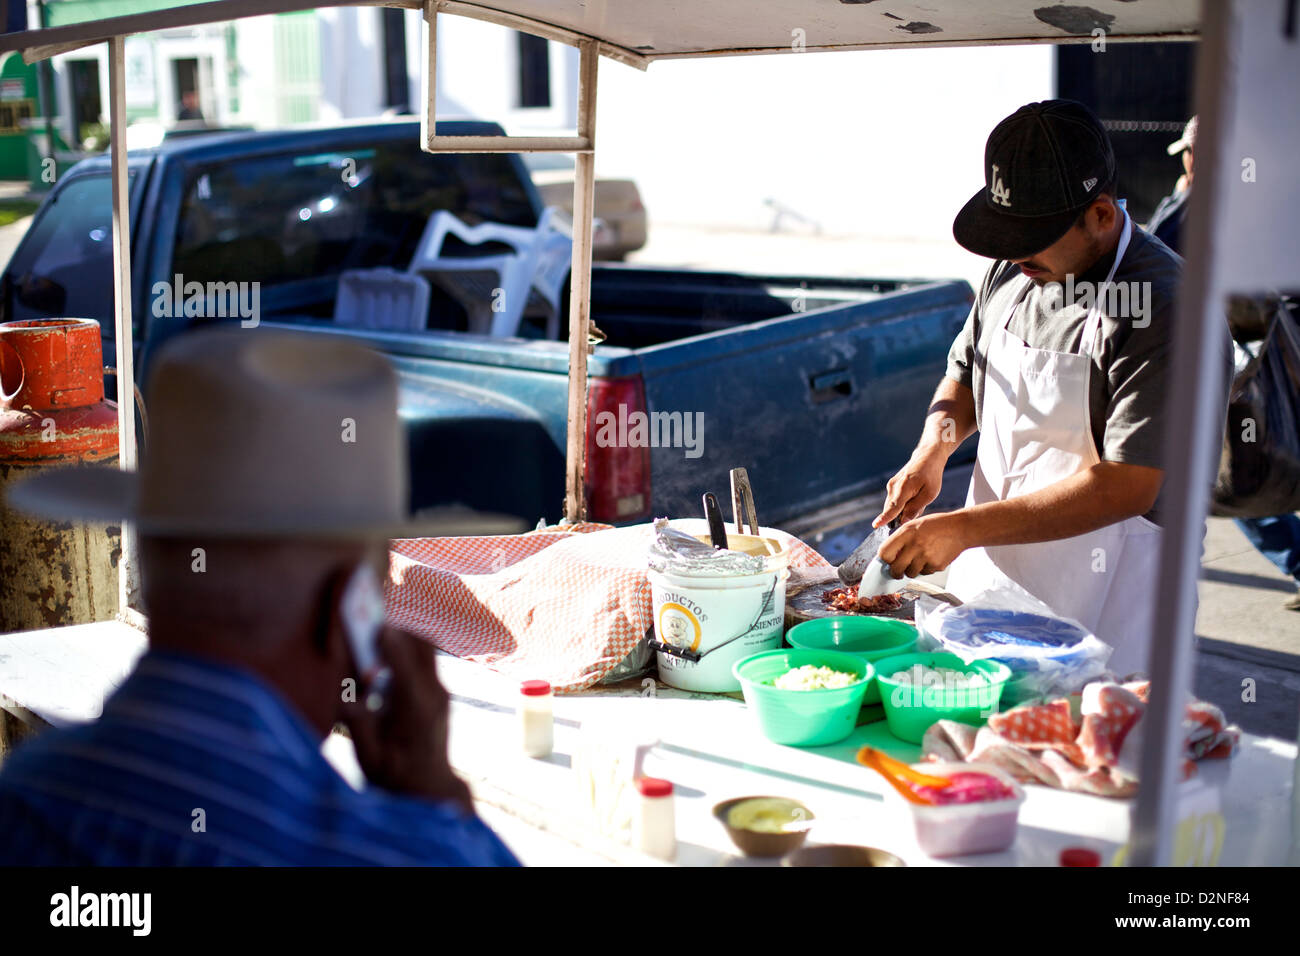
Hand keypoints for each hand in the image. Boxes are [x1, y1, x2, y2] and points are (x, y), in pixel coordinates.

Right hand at [343, 627, 472, 813]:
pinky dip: (405, 652)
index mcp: (417, 712)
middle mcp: (434, 696)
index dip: (391, 644)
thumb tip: (348, 703)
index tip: (375, 626)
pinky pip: (425, 660)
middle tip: (368, 627)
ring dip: (402, 639)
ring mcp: (440, 692)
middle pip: (423, 646)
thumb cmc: (396, 778)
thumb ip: (360, 730)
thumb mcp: (371, 762)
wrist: (430, 790)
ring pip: (426, 648)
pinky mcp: (439, 693)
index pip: (406, 667)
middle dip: (397, 631)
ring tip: (374, 640)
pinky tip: (382, 662)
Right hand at [874, 445, 946, 527]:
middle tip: (920, 505)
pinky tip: (914, 495)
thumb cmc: (931, 476)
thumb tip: (903, 522)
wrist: (927, 457)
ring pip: (893, 506)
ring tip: (918, 497)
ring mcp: (890, 486)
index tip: (875, 525)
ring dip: (904, 508)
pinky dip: (903, 503)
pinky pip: (894, 501)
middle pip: (892, 510)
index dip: (885, 518)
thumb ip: (915, 508)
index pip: (893, 507)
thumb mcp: (930, 494)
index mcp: (904, 488)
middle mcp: (893, 487)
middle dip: (902, 515)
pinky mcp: (891, 486)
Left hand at [876, 512, 970, 578]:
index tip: (887, 562)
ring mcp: (926, 556)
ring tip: (919, 559)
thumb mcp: (914, 525)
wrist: (960, 529)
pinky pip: (924, 573)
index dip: (884, 560)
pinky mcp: (936, 565)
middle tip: (897, 571)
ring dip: (911, 570)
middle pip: (895, 569)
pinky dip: (925, 569)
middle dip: (895, 572)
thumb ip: (900, 539)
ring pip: (910, 573)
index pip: (884, 553)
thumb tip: (887, 557)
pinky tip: (931, 558)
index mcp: (906, 532)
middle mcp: (915, 545)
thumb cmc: (935, 526)